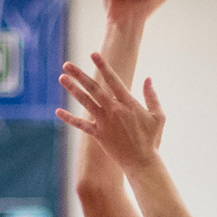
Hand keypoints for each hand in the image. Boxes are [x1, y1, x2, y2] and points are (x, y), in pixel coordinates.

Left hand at [57, 52, 165, 169]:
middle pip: (94, 88)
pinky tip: (58, 111)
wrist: (142, 162)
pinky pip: (81, 125)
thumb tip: (148, 79)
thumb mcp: (158, 116)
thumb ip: (152, 96)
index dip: (103, 66)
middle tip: (67, 64)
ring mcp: (104, 122)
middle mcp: (114, 110)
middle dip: (79, 75)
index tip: (94, 54)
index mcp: (128, 103)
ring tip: (61, 78)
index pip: (113, 80)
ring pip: (85, 102)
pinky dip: (69, 119)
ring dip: (72, 89)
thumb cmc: (152, 139)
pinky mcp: (98, 135)